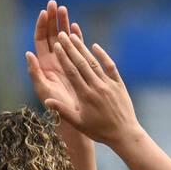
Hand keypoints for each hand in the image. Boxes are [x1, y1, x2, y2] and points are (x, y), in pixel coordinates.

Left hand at [25, 0, 86, 120]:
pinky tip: (76, 26)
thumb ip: (35, 73)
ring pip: (63, 38)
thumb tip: (28, 53)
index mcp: (44, 65)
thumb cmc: (57, 108)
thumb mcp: (44, 90)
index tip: (44, 12)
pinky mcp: (76, 65)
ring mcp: (65, 62)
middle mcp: (53, 61)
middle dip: (53, 19)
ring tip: (64, 8)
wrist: (74, 118)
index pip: (40, 40)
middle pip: (51, 35)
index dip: (42, 26)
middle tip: (54, 4)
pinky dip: (76, 36)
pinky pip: (76, 47)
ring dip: (64, 23)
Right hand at [43, 31, 141, 151]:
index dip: (64, 58)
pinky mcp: (119, 84)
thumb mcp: (79, 124)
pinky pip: (110, 66)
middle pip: (81, 63)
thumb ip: (62, 111)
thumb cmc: (99, 131)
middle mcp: (97, 87)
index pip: (72, 72)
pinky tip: (95, 46)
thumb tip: (46, 101)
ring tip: (74, 36)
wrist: (124, 134)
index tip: (57, 46)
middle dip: (71, 48)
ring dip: (83, 48)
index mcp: (85, 96)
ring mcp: (109, 84)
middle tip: (62, 35)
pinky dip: (102, 55)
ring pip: (94, 62)